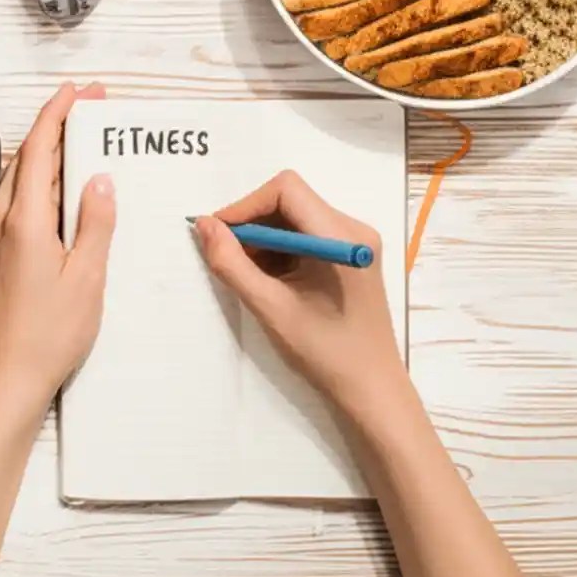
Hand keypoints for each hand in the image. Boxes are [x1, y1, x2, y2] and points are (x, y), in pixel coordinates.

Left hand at [0, 82, 115, 404]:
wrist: (7, 380)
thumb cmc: (48, 336)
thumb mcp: (87, 277)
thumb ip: (94, 223)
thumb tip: (99, 180)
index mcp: (24, 221)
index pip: (39, 149)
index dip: (58, 113)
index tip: (78, 92)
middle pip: (26, 158)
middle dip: (57, 129)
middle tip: (91, 112)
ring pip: (18, 180)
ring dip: (48, 156)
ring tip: (82, 146)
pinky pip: (14, 204)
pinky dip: (38, 185)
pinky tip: (60, 194)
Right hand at [192, 170, 401, 404]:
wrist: (371, 387)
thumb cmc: (325, 351)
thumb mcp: (270, 308)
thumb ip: (232, 264)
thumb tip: (204, 226)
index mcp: (340, 236)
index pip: (286, 190)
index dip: (246, 206)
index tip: (218, 235)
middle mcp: (352, 229)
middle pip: (291, 201)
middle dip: (253, 225)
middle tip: (227, 258)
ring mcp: (354, 243)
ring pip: (297, 218)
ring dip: (265, 240)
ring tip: (249, 276)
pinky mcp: (350, 257)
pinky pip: (307, 236)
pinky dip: (282, 251)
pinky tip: (271, 282)